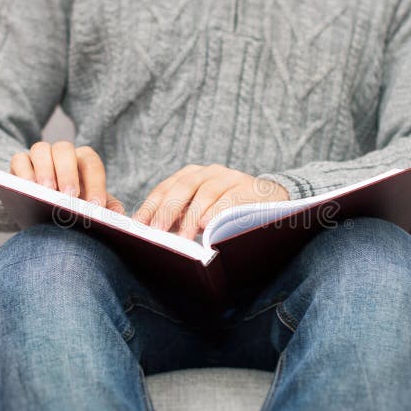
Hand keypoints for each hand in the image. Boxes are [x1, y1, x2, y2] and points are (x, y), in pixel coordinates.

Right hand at [10, 141, 124, 213]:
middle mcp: (61, 153)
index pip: (92, 164)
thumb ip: (108, 210)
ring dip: (44, 170)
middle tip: (69, 197)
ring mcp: (39, 156)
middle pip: (65, 150)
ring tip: (47, 193)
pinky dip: (23, 172)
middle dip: (68, 173)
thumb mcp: (91, 209)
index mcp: (83, 161)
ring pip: (40, 149)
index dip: (95, 183)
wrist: (44, 211)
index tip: (96, 207)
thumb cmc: (73, 208)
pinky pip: (19, 160)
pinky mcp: (19, 164)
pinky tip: (26, 190)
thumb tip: (120, 217)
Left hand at [134, 164, 288, 239]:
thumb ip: (180, 217)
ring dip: (193, 217)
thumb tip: (154, 234)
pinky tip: (208, 226)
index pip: (166, 188)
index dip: (152, 205)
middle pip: (184, 187)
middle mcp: (209, 172)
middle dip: (168, 210)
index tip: (139, 224)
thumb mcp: (200, 211)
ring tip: (183, 237)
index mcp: (192, 175)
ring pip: (206, 193)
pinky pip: (230, 199)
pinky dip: (218, 212)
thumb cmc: (227, 210)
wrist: (270, 201)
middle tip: (157, 232)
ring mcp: (230, 178)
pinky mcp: (248, 188)